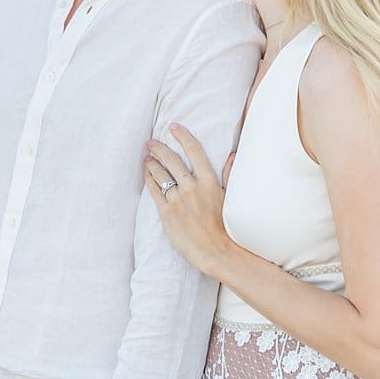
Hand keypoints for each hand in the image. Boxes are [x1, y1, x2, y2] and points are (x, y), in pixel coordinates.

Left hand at [144, 124, 234, 275]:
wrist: (217, 251)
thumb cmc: (227, 226)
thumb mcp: (230, 197)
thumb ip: (229, 173)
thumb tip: (233, 154)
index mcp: (209, 181)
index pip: (194, 151)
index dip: (182, 136)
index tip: (174, 127)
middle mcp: (191, 187)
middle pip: (172, 160)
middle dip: (160, 148)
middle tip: (152, 142)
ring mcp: (177, 199)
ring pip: (160, 174)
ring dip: (152, 163)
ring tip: (147, 157)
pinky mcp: (166, 212)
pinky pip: (154, 191)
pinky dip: (149, 180)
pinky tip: (146, 174)